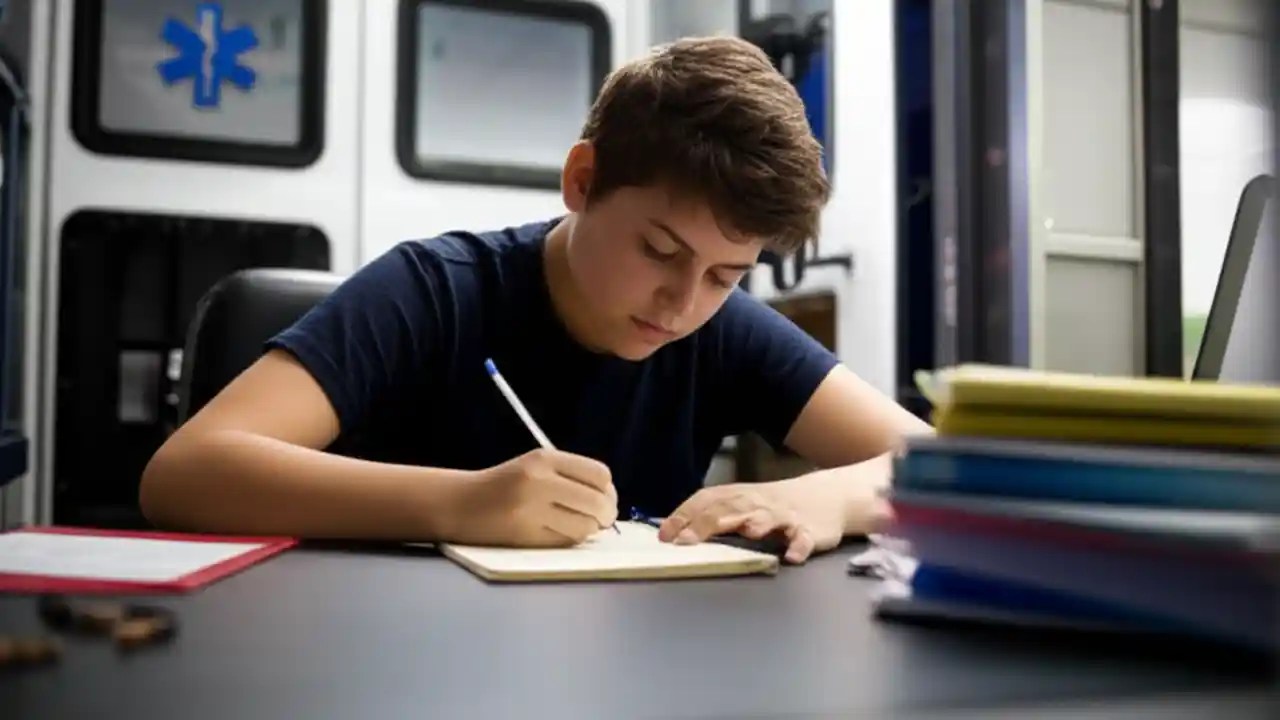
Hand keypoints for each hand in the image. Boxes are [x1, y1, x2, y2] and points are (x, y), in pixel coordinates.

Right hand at [459, 449, 617, 546]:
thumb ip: (570, 476)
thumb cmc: (504, 485)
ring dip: (588, 530)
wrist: (460, 503)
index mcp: (544, 458)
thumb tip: (610, 500)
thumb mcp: (535, 466)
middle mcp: (539, 481)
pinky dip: (570, 539)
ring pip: (585, 526)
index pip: (598, 474)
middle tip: (602, 520)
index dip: (609, 490)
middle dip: (606, 514)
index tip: (606, 499)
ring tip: (578, 526)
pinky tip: (560, 533)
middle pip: (597, 502)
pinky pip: (566, 541)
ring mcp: (531, 509)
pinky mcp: (525, 535)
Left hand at [656, 482, 843, 563]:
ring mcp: (783, 516)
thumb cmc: (771, 505)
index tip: (664, 536)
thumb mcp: (740, 503)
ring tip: (748, 534)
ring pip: (767, 518)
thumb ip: (710, 514)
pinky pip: (803, 539)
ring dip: (756, 524)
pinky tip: (791, 557)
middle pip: (730, 509)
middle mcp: (757, 503)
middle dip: (708, 523)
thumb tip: (670, 529)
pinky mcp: (809, 530)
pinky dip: (799, 547)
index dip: (684, 516)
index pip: (705, 501)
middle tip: (687, 541)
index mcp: (736, 496)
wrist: (825, 496)